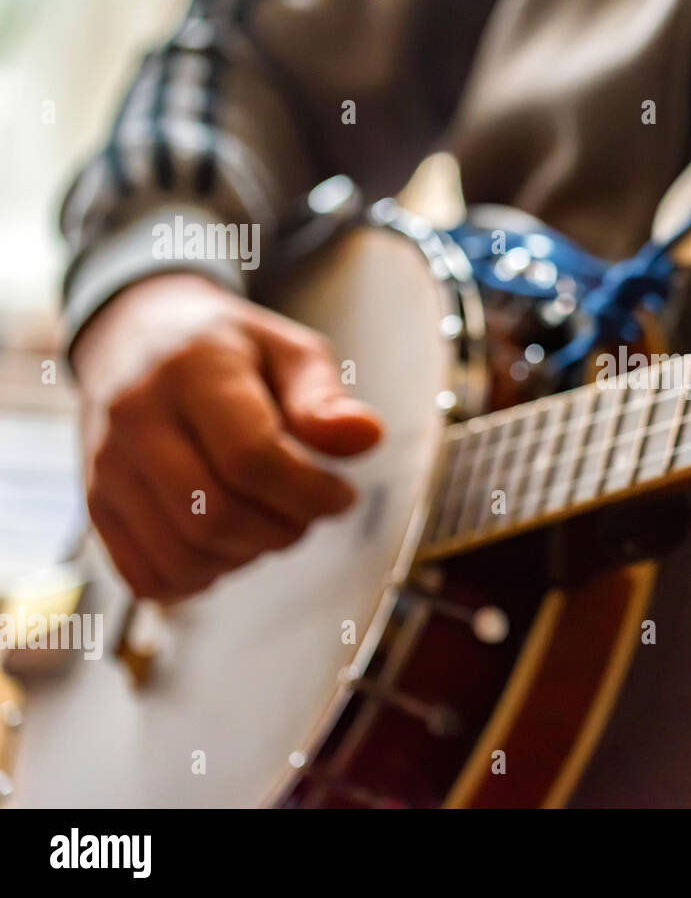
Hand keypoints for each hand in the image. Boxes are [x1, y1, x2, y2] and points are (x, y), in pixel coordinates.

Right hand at [73, 273, 383, 601]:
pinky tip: (228, 543)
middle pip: (217, 515)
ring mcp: (106, 468)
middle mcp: (136, 419)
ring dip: (248, 556)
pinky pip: (149, 577)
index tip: (342, 494)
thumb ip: (325, 398)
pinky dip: (201, 578)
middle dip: (285, 529)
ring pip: (184, 555)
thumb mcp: (288, 351)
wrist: (136, 338)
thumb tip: (368, 436)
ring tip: (272, 521)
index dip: (311, 493)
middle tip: (309, 510)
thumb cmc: (229, 349)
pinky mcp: (96, 507)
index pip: (252, 458)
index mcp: (191, 371)